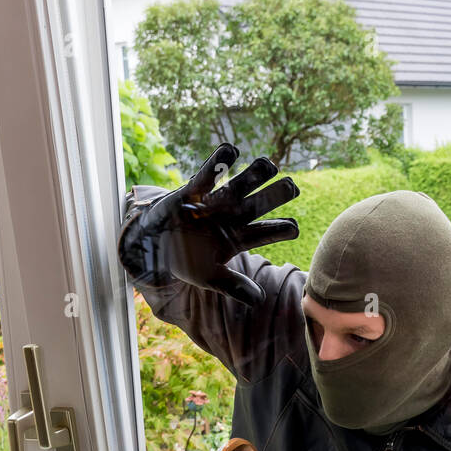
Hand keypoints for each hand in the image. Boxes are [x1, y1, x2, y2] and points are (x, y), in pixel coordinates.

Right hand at [139, 144, 299, 306]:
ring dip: (252, 175)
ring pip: (237, 186)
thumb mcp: (209, 277)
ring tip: (269, 163)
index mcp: (238, 238)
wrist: (156, 245)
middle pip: (256, 206)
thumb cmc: (187, 260)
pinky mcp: (193, 190)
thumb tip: (260, 300)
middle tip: (292, 187)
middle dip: (273, 196)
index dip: (278, 230)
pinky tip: (231, 150)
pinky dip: (217, 163)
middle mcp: (231, 217)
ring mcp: (214, 203)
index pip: (263, 233)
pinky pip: (207, 176)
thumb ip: (233, 286)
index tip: (294, 228)